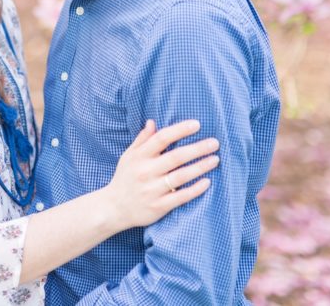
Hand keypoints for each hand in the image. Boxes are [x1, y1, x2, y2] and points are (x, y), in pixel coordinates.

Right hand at [99, 119, 219, 232]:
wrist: (114, 208)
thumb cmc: (125, 178)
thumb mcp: (129, 156)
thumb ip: (142, 140)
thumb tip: (153, 122)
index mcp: (139, 156)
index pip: (161, 138)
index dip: (179, 130)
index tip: (196, 124)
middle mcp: (145, 172)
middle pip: (175, 157)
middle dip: (197, 149)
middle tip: (215, 142)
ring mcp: (152, 190)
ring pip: (180, 177)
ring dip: (200, 167)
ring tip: (215, 159)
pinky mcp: (158, 206)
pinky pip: (180, 197)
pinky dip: (194, 189)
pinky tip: (207, 182)